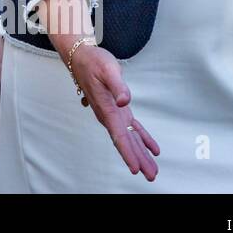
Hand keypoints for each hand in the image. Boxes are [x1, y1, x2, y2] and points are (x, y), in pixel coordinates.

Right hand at [69, 44, 160, 181]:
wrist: (80, 57)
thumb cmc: (93, 62)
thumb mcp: (108, 69)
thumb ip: (118, 86)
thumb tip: (125, 101)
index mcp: (106, 108)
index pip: (118, 135)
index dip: (127, 152)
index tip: (135, 168)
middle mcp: (109, 115)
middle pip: (125, 141)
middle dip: (138, 159)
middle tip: (150, 175)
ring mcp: (113, 113)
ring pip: (129, 138)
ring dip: (140, 153)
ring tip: (151, 169)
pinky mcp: (117, 109)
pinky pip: (131, 128)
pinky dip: (141, 138)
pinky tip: (151, 148)